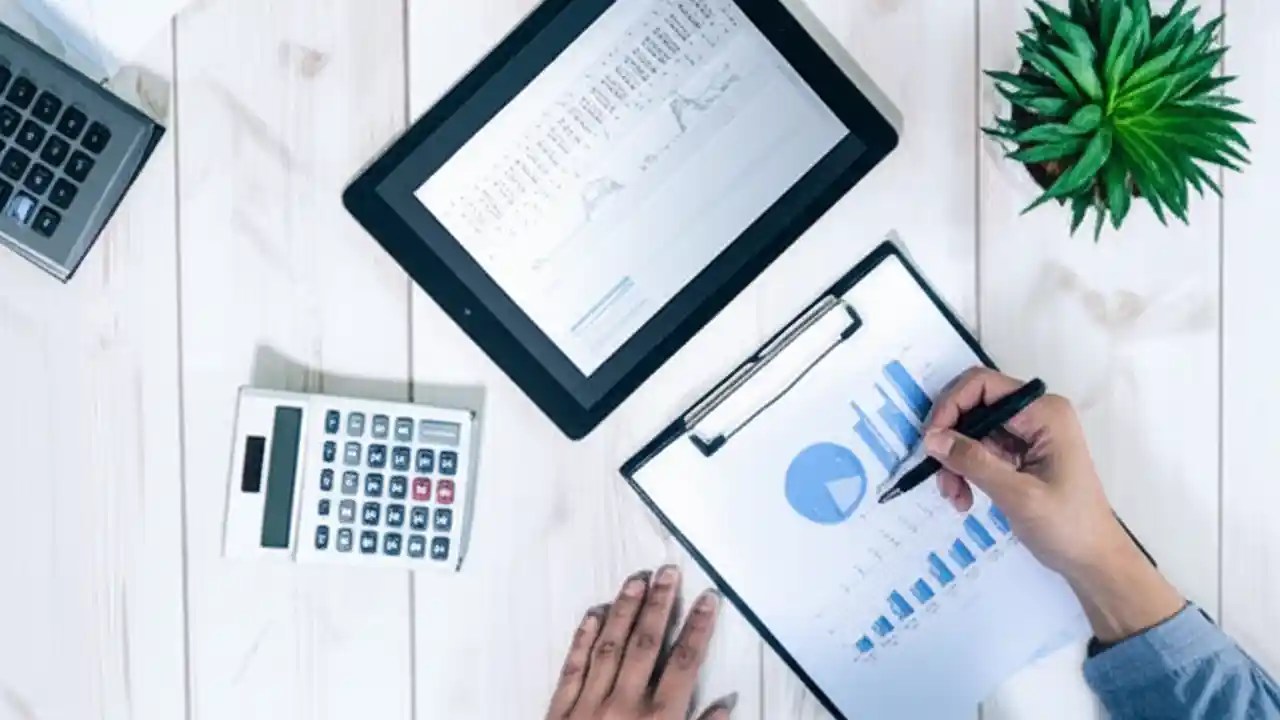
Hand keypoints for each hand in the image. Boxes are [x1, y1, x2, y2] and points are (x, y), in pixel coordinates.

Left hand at [545, 565, 731, 719]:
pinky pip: (573, 667)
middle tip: (669, 570)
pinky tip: (593, 613)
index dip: (697, 629)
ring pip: (609, 646)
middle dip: (660, 605)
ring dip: (624, 610)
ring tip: (636, 579)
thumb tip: (726, 706)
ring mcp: (588, 706)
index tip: (707, 598)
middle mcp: (624, 707)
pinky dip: (583, 638)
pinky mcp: (559, 713)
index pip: (683, 665)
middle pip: (646, 645)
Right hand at [924, 367, 1183, 641]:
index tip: (931, 443)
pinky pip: (980, 450)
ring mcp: (1028, 433)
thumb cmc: (1066, 526)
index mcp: (1044, 412)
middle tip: (940, 476)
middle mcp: (1036, 414)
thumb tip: (931, 438)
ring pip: (971, 431)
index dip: (950, 407)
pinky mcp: (1020, 453)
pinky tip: (965, 499)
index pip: (983, 386)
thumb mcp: (1018, 495)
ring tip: (954, 497)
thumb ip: (974, 462)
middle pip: (973, 407)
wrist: (1093, 560)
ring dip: (955, 462)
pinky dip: (966, 472)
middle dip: (951, 440)